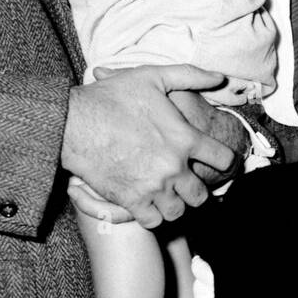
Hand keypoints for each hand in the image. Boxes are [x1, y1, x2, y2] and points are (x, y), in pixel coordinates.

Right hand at [61, 64, 236, 229]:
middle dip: (197, 189)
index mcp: (185, 138)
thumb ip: (191, 75)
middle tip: (186, 182)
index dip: (224, 160)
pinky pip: (154, 221)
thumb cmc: (111, 97)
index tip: (216, 162)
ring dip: (175, 204)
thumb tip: (219, 77)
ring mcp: (153, 187)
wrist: (73, 123)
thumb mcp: (153, 77)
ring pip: (178, 212)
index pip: (223, 159)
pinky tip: (147, 203)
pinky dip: (153, 215)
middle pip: (202, 195)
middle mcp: (174, 167)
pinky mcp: (131, 201)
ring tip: (166, 194)